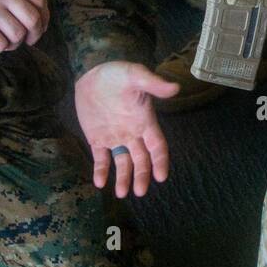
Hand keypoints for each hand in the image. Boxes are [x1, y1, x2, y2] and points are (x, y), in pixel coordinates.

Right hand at [0, 0, 50, 52]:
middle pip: (32, 19)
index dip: (45, 16)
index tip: (42, 26)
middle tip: (29, 40)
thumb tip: (30, 13)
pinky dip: (0, 48)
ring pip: (17, 33)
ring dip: (15, 43)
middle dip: (35, 34)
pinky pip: (0, 43)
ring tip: (6, 42)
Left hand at [75, 62, 178, 197]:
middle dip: (142, 176)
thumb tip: (175, 88)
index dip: (160, 161)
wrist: (91, 72)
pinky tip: (99, 183)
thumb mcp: (135, 75)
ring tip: (121, 193)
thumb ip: (153, 84)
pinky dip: (101, 171)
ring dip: (124, 178)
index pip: (157, 146)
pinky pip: (101, 159)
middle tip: (139, 192)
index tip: (161, 177)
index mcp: (145, 122)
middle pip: (141, 160)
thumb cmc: (117, 73)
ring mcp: (115, 137)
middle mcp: (132, 133)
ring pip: (123, 163)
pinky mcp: (97, 139)